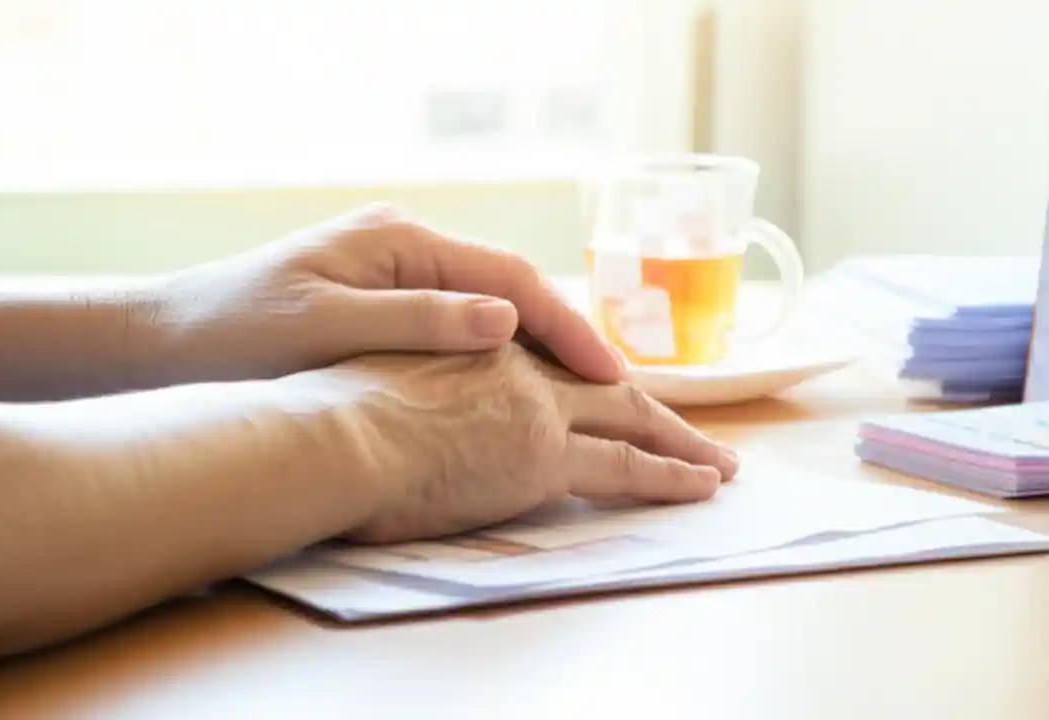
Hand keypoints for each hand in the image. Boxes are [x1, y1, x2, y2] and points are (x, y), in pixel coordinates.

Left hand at [151, 203, 623, 385]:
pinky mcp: (387, 302)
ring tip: (587, 397)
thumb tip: (506, 320)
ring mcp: (399, 273)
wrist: (166, 339)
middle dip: (565, 338)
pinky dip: (501, 358)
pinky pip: (464, 327)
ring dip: (540, 350)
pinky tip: (522, 392)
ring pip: (494, 308)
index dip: (565, 327)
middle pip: (513, 289)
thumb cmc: (235, 334)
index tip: (608, 375)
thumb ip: (414, 321)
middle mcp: (408, 246)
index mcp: (401, 241)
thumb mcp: (323, 325)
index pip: (509, 276)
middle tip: (617, 391)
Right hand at [284, 343, 738, 543]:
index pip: (554, 363)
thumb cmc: (329, 416)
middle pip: (607, 388)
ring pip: (633, 422)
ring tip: (719, 464)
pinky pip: (628, 469)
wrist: (334, 434)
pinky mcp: (545, 458)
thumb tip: (412, 409)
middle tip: (694, 432)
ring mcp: (538, 412)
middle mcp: (520, 372)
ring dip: (681, 445)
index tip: (615, 391)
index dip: (591, 378)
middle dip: (656, 412)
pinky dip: (671, 477)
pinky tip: (700, 487)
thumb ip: (415, 387)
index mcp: (479, 350)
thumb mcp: (377, 379)